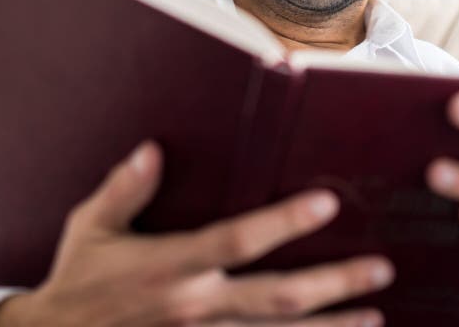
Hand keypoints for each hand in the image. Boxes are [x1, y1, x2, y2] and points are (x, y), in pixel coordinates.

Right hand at [0, 141, 393, 326]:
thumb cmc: (77, 281)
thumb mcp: (89, 228)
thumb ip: (125, 188)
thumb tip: (154, 148)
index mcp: (170, 265)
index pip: (239, 240)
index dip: (285, 222)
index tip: (328, 203)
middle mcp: (194, 306)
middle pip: (277, 297)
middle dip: (334, 284)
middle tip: (381, 270)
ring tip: (375, 318)